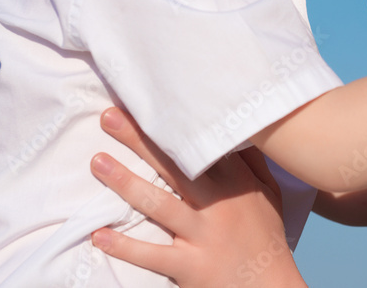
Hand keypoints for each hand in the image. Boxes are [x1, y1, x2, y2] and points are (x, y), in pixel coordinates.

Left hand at [90, 107, 307, 287]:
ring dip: (125, 183)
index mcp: (236, 182)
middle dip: (140, 139)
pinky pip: (152, 255)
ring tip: (97, 162)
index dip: (175, 121)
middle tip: (109, 116)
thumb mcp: (268, 195)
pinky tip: (98, 235)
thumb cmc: (266, 238)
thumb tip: (237, 130)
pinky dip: (124, 246)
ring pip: (159, 204)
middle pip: (174, 165)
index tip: (149, 100)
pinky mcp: (191, 266)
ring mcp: (204, 235)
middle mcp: (219, 204)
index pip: (202, 143)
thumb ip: (251, 163)